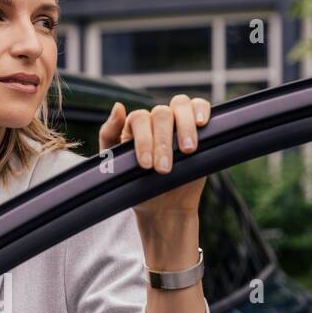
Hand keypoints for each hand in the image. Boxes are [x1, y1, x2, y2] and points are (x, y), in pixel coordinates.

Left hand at [99, 94, 210, 219]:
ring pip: (181, 105)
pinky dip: (202, 110)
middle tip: (163, 169)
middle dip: (162, 143)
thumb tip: (119, 106)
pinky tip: (201, 124)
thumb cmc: (134, 185)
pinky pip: (200, 106)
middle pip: (161, 113)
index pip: (139, 118)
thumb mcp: (114, 164)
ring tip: (187, 150)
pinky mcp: (198, 128)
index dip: (143, 139)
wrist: (161, 207)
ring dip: (184, 127)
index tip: (145, 165)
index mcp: (135, 125)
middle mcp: (156, 120)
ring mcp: (177, 122)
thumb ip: (109, 134)